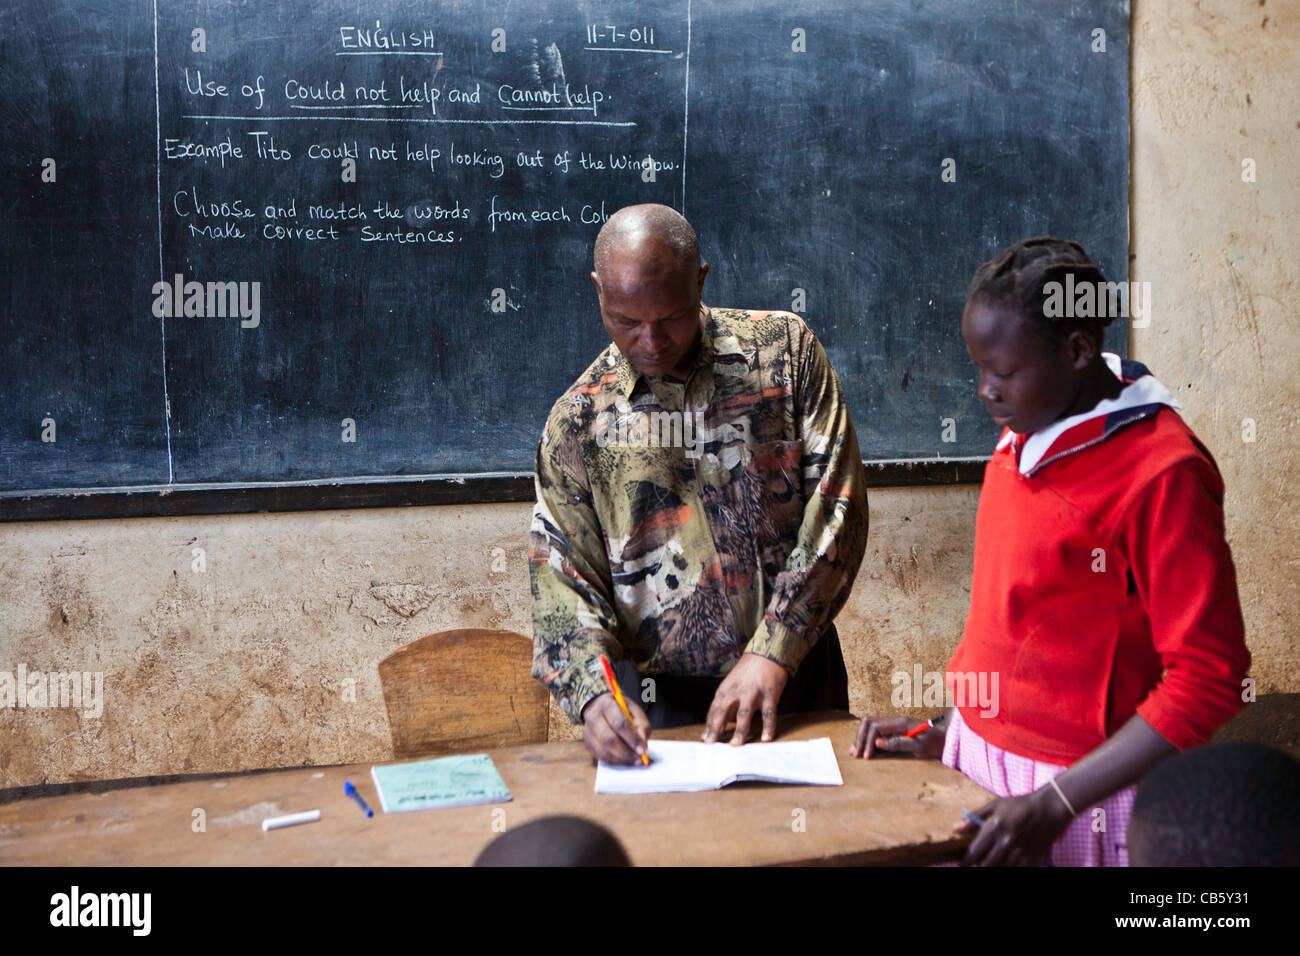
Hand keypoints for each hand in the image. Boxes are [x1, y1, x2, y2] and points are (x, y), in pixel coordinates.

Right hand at [580, 692, 650, 764]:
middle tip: (639, 759)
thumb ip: (642, 726)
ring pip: (603, 750)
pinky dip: (614, 761)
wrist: (600, 706)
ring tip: (634, 760)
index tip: (642, 750)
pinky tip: (624, 760)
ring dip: (620, 759)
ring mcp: (588, 731)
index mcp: (607, 705)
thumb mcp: (635, 711)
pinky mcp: (587, 742)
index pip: (619, 723)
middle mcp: (593, 717)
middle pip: (608, 739)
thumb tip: (642, 746)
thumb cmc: (621, 710)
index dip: (632, 738)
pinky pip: (599, 756)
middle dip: (626, 752)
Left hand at [702, 653, 788, 744]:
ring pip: (744, 715)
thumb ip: (726, 702)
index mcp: (726, 689)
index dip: (709, 724)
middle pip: (723, 711)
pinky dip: (768, 728)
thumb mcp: (732, 683)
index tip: (705, 738)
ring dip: (739, 731)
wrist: (767, 654)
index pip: (714, 709)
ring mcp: (753, 693)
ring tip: (735, 744)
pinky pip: (768, 714)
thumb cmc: (748, 671)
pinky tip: (765, 739)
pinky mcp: (769, 695)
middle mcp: (737, 691)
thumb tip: (718, 724)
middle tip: (712, 743)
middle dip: (716, 728)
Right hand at [849, 715, 945, 759]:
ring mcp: (894, 725)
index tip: (866, 757)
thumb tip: (877, 743)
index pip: (876, 727)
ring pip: (870, 725)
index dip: (868, 742)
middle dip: (860, 738)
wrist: (947, 740)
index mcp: (900, 723)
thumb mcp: (920, 746)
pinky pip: (875, 731)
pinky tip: (863, 748)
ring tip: (854, 752)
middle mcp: (895, 721)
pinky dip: (867, 739)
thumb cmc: (936, 744)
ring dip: (861, 738)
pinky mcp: (894, 730)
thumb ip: (899, 743)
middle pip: (869, 723)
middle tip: (855, 754)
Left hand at [957, 789, 1073, 865]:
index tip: (961, 863)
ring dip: (993, 867)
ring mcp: (1020, 852)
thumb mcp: (995, 805)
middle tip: (976, 863)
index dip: (965, 861)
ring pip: (1001, 869)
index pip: (974, 852)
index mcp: (995, 827)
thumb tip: (955, 828)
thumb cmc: (1019, 805)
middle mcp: (1006, 841)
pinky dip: (1009, 868)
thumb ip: (974, 817)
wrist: (1050, 808)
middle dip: (978, 866)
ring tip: (990, 861)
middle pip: (986, 864)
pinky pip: (1017, 870)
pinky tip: (1005, 863)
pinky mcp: (1033, 858)